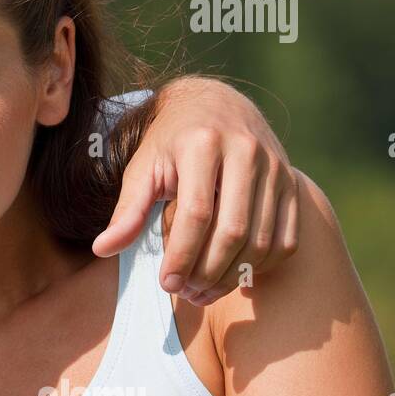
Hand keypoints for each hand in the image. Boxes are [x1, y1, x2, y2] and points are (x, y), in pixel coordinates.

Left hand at [92, 77, 299, 304]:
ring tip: (205, 291)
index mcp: (202, 144)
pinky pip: (286, 237)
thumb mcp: (144, 166)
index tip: (167, 283)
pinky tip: (235, 277)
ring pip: (262, 239)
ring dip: (233, 275)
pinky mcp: (292, 182)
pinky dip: (262, 266)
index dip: (182, 254)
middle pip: (233, 230)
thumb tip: (102, 249)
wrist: (216, 103)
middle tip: (186, 292)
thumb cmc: (171, 141)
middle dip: (207, 271)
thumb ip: (127, 209)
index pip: (196, 213)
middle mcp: (245, 151)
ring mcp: (275, 167)